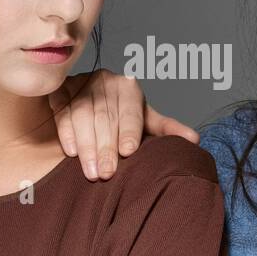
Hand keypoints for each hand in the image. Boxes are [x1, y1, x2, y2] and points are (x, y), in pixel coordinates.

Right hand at [48, 69, 197, 179]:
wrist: (87, 100)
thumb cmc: (121, 117)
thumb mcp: (144, 121)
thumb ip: (166, 129)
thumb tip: (195, 140)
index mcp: (129, 87)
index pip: (131, 112)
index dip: (129, 132)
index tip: (128, 152)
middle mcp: (106, 80)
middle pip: (106, 117)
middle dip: (105, 147)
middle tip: (106, 174)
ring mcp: (81, 82)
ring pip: (83, 116)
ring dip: (86, 145)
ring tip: (91, 171)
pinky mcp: (61, 89)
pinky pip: (62, 111)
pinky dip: (66, 132)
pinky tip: (71, 151)